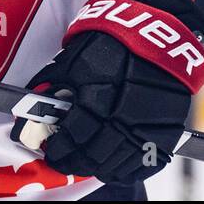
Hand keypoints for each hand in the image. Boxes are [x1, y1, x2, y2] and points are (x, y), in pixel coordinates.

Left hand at [12, 0, 203, 184]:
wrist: (160, 34)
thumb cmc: (114, 41)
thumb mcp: (76, 57)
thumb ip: (55, 82)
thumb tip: (36, 101)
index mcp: (96, 100)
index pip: (72, 139)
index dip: (58, 150)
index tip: (52, 151)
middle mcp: (121, 119)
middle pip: (93, 157)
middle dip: (74, 162)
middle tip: (64, 161)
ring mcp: (147, 128)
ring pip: (118, 165)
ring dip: (99, 168)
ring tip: (87, 163)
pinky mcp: (167, 131)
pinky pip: (146, 163)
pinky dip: (129, 169)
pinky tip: (116, 166)